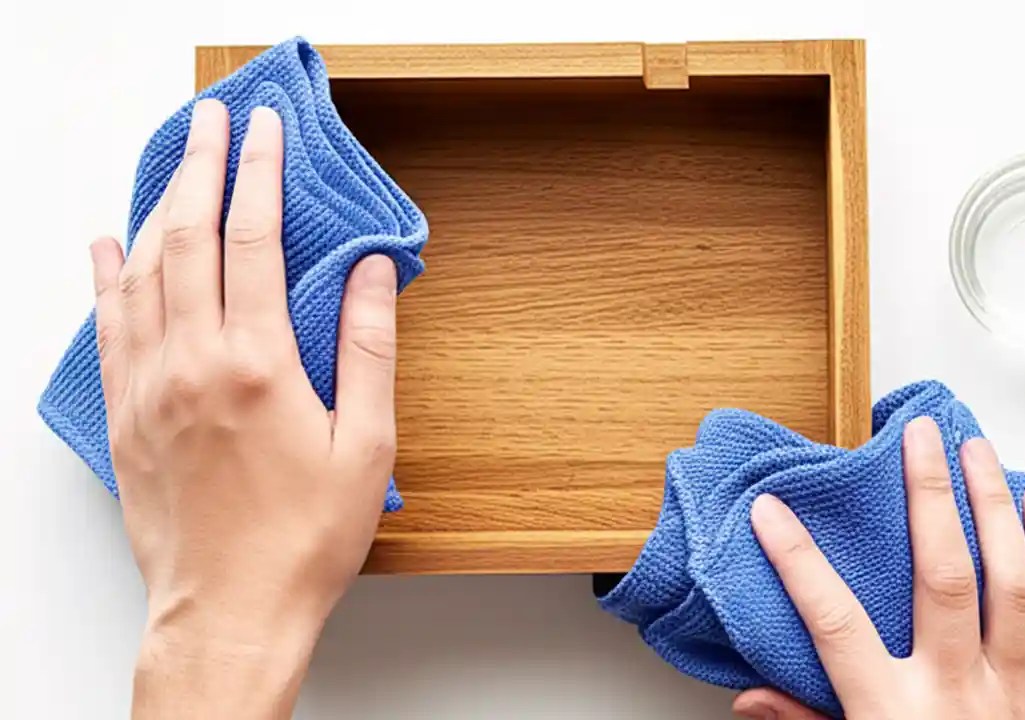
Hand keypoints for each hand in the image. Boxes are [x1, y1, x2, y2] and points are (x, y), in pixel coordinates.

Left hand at [90, 99, 398, 718]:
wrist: (231, 610)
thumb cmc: (306, 538)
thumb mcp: (367, 444)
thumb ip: (369, 348)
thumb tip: (372, 270)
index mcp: (258, 364)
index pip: (254, 240)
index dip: (258, 174)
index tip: (262, 127)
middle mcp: (193, 363)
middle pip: (188, 238)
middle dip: (200, 167)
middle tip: (209, 118)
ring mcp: (150, 388)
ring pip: (143, 272)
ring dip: (156, 206)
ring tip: (171, 162)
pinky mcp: (126, 417)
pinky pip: (107, 327)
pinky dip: (105, 278)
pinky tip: (104, 247)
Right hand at [734, 417, 1024, 718]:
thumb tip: (749, 699)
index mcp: (892, 712)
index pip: (834, 621)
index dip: (798, 561)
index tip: (771, 512)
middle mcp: (955, 692)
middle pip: (940, 575)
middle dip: (927, 494)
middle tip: (915, 436)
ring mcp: (1015, 690)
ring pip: (1008, 579)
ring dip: (991, 504)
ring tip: (975, 448)